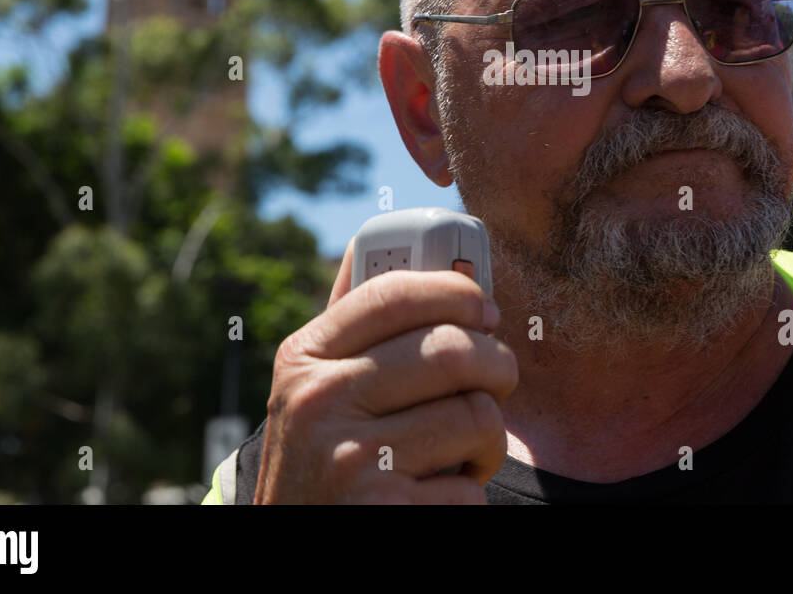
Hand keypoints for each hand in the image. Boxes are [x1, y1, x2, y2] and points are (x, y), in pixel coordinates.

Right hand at [254, 237, 517, 503]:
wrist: (291, 544)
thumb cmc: (321, 458)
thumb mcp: (312, 387)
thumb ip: (357, 326)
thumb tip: (413, 248)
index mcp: (305, 358)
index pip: (393, 294)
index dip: (455, 290)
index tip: (486, 308)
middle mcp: (318, 402)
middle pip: (450, 350)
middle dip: (498, 363)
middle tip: (501, 378)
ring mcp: (349, 458)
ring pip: (475, 416)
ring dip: (490, 438)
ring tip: (468, 449)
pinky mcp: (383, 510)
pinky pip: (470, 485)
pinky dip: (472, 489)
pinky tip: (443, 492)